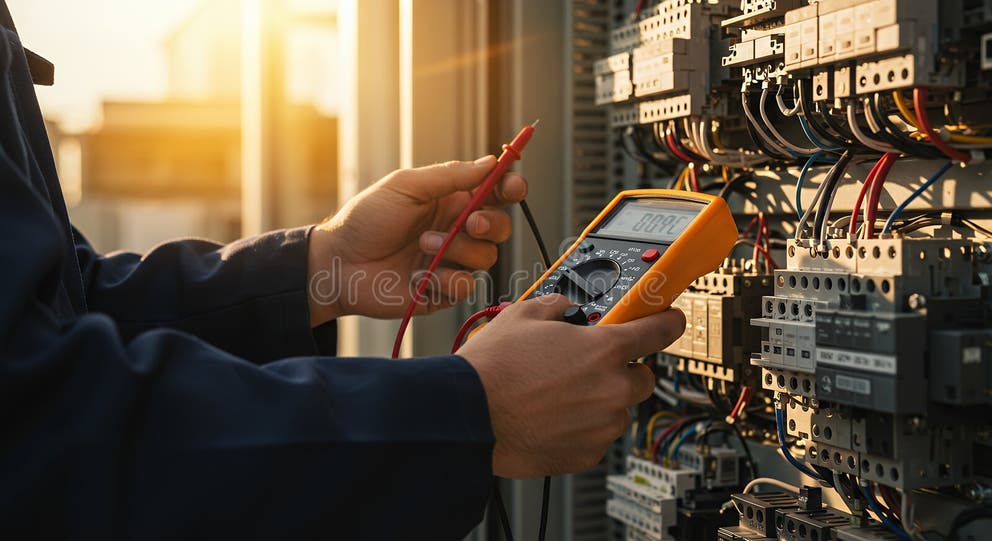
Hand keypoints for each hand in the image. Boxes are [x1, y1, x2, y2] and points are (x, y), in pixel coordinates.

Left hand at [307, 156, 526, 324]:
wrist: (339, 264)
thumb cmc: (366, 219)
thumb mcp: (405, 187)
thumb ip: (450, 176)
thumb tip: (490, 163)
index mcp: (451, 201)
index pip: (495, 193)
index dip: (511, 188)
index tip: (514, 186)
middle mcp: (456, 230)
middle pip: (500, 227)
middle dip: (492, 223)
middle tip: (468, 221)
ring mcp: (452, 261)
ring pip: (486, 257)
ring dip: (456, 250)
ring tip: (421, 246)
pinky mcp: (443, 290)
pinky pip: (466, 286)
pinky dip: (443, 279)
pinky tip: (416, 275)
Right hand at [456, 294, 685, 478]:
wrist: (467, 416)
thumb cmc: (491, 368)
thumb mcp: (523, 315)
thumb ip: (557, 306)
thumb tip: (565, 307)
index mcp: (604, 348)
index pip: (659, 330)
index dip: (667, 322)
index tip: (670, 321)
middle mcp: (612, 388)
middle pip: (643, 377)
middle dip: (623, 370)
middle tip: (589, 366)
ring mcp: (602, 424)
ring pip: (617, 409)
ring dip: (599, 401)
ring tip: (557, 396)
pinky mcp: (587, 454)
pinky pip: (596, 436)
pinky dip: (582, 428)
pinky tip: (551, 418)